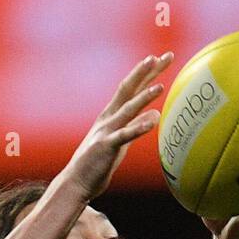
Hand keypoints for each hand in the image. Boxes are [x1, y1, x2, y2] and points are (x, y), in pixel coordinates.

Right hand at [64, 52, 173, 197]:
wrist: (76, 181)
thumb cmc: (99, 162)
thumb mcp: (121, 140)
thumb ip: (135, 125)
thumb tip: (155, 114)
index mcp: (112, 114)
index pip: (131, 88)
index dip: (147, 72)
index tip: (162, 57)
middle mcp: (108, 117)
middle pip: (128, 89)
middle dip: (145, 72)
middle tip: (161, 56)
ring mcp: (107, 131)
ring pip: (127, 110)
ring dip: (144, 97)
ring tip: (160, 86)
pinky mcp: (107, 147)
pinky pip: (125, 135)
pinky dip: (139, 127)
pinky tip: (153, 120)